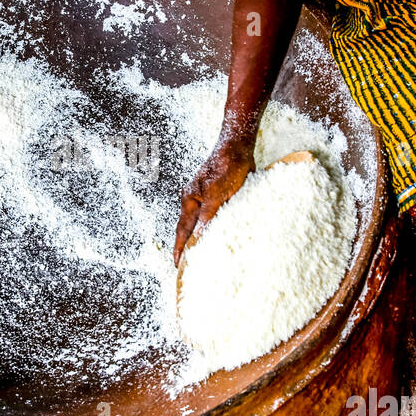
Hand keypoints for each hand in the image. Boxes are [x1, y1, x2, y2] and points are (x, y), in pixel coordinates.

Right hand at [173, 137, 254, 265]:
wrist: (238, 149)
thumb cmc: (226, 167)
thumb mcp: (216, 192)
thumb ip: (207, 214)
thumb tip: (198, 236)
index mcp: (190, 200)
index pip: (182, 229)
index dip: (179, 247)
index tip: (177, 264)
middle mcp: (196, 201)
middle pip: (190, 229)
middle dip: (188, 246)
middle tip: (189, 266)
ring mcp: (207, 200)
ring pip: (203, 224)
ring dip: (203, 238)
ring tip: (205, 257)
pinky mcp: (220, 198)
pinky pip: (215, 218)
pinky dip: (216, 229)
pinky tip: (221, 237)